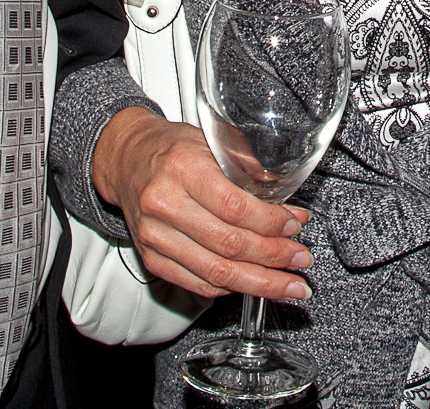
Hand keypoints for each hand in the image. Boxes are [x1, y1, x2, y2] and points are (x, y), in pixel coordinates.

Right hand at [90, 105, 314, 301]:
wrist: (127, 161)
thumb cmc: (174, 149)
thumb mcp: (212, 141)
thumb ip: (248, 167)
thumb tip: (288, 198)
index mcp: (183, 168)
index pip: (235, 207)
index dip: (271, 222)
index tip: (296, 224)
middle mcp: (165, 205)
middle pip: (229, 245)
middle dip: (274, 257)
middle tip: (302, 259)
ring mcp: (155, 237)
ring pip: (216, 273)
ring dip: (260, 283)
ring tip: (289, 284)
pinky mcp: (152, 259)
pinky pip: (198, 283)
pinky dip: (231, 288)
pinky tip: (254, 284)